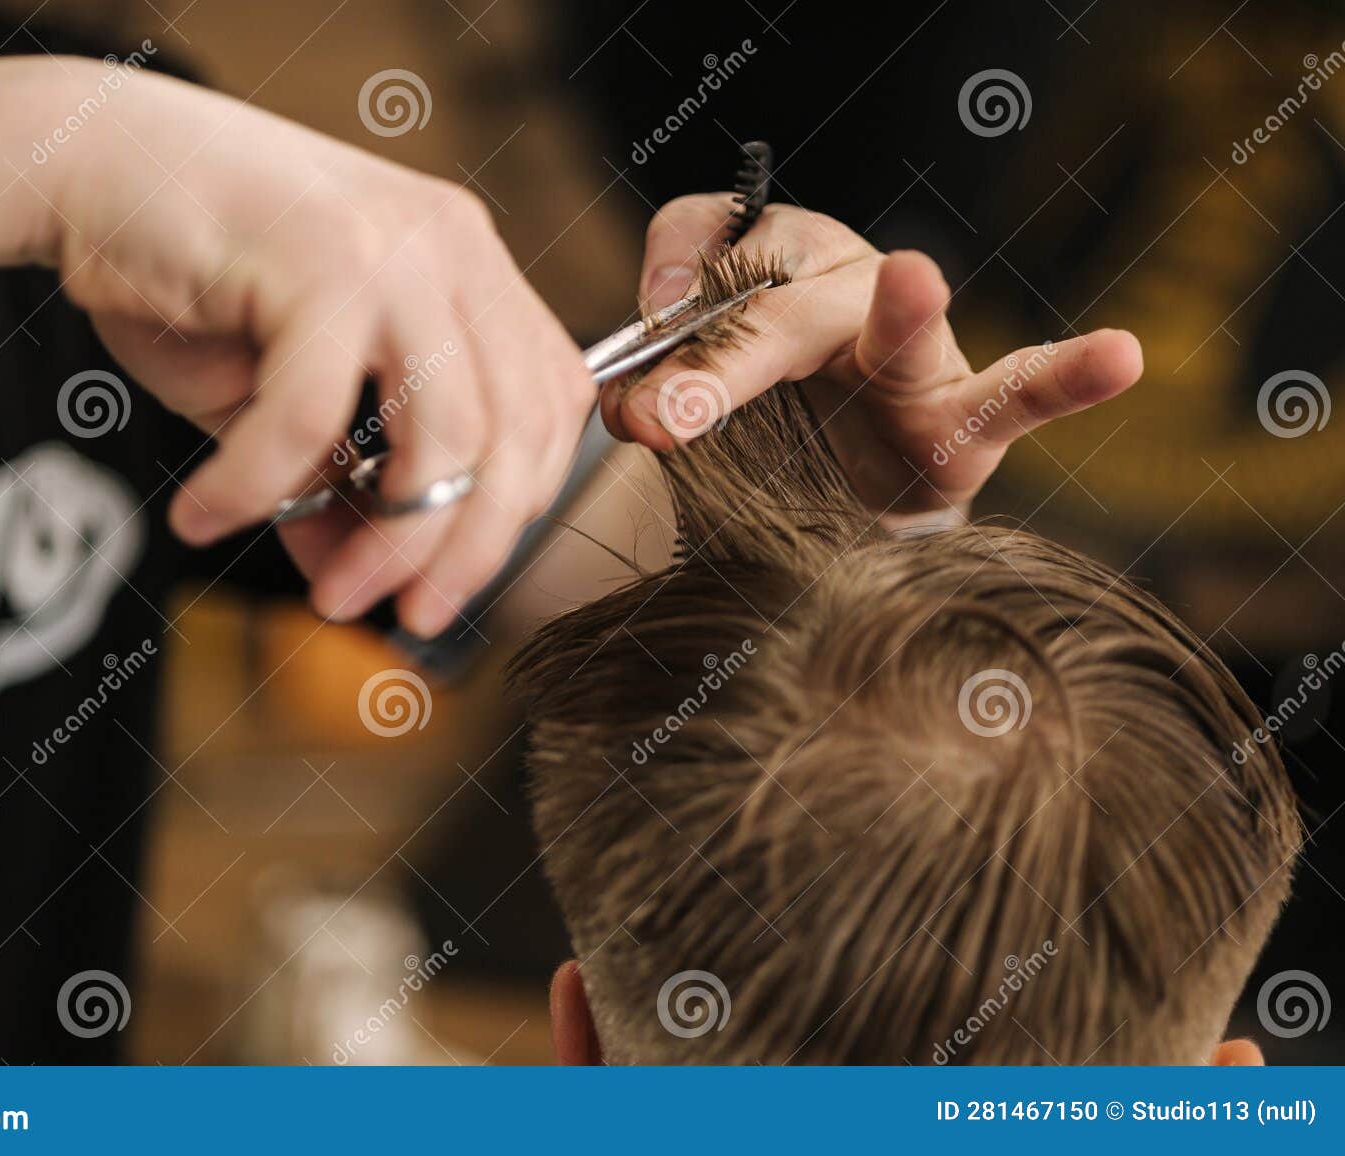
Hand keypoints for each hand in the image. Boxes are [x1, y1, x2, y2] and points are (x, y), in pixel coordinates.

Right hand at [42, 65, 593, 635]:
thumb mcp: (282, 396)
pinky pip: (310, 415)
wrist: (80, 161)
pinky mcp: (321, 256)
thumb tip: (358, 581)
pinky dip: (256, 486)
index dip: (515, 508)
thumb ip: (335, 481)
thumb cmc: (187, 274)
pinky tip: (204, 515)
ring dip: (390, 542)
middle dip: (465, 552)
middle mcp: (452, 248)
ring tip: (326, 595)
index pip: (548, 406)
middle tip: (404, 616)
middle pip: (518, 434)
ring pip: (446, 435)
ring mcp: (396, 247)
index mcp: (468, 270)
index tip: (446, 580)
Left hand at [606, 194, 1142, 522]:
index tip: (625, 410)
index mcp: (765, 276)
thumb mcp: (693, 362)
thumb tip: (627, 391)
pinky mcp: (965, 421)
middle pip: (781, 312)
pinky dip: (1067, 375)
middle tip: (661, 419)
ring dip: (898, 310)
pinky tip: (1119, 356)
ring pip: (895, 330)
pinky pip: (1018, 392)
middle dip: (726, 362)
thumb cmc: (764, 400)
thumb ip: (655, 357)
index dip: (664, 327)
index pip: (707, 266)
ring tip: (912, 279)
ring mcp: (910, 353)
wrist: (830, 477)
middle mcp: (839, 294)